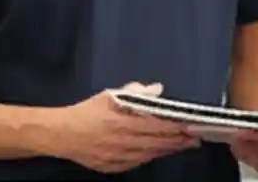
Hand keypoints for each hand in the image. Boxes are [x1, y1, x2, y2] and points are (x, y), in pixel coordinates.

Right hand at [50, 82, 198, 173]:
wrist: (62, 135)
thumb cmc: (86, 112)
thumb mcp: (109, 96)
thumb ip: (134, 92)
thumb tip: (157, 89)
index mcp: (123, 122)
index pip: (157, 126)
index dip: (177, 127)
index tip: (192, 124)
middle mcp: (123, 141)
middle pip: (158, 142)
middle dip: (178, 141)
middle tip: (195, 138)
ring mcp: (119, 157)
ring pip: (150, 154)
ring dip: (168, 150)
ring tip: (183, 145)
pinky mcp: (114, 167)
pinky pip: (138, 163)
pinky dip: (151, 157)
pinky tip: (160, 153)